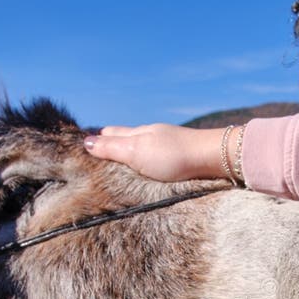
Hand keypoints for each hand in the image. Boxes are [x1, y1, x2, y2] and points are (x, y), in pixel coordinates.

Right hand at [84, 124, 225, 181]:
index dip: (98, 138)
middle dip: (112, 141)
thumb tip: (85, 141)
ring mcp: (169, 145)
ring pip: (144, 145)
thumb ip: (113, 147)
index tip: (84, 145)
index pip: (111, 133)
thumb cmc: (173, 155)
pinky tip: (151, 165)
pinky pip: (159, 156)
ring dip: (131, 150)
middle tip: (98, 148)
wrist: (213, 158)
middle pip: (127, 137)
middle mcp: (153, 136)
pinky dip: (148, 158)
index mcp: (139, 133)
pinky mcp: (182, 157)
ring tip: (120, 158)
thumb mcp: (136, 152)